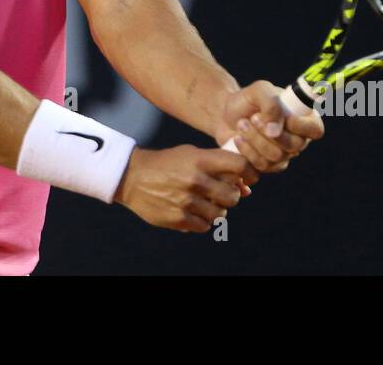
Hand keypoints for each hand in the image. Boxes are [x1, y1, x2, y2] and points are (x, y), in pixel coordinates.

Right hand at [113, 145, 257, 231]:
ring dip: (217, 210)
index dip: (250, 173)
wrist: (132, 176)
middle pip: (233, 195)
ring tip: (204, 202)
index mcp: (200, 160)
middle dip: (231, 195)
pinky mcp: (178, 218)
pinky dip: (202, 221)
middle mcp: (195, 180)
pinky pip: (204, 226)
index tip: (249, 179)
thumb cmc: (167, 164)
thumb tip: (247, 190)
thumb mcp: (191, 155)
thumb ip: (218, 168)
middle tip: (221, 193)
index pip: (239, 166)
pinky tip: (192, 211)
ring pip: (221, 214)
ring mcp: (186, 201)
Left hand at [215, 80, 324, 173]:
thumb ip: (271, 105)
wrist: (224, 114)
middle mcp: (297, 138)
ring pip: (277, 157)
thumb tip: (275, 131)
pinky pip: (262, 166)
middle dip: (269, 132)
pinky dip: (247, 151)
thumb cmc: (247, 99)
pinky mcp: (267, 165)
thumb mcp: (259, 91)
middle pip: (295, 146)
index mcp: (302, 118)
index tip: (281, 116)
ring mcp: (283, 154)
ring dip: (255, 139)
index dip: (300, 126)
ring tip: (241, 124)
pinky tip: (237, 138)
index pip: (315, 129)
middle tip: (253, 118)